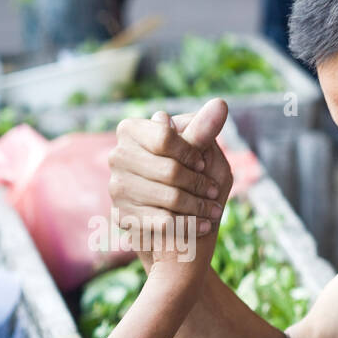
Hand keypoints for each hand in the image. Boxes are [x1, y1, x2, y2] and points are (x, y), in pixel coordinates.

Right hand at [108, 97, 233, 274]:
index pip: (165, 136)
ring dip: (198, 206)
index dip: (190, 152)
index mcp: (132, 130)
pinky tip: (202, 227)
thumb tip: (221, 103)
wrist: (178, 234)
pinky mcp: (121, 215)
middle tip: (214, 193)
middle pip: (169, 169)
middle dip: (198, 184)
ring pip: (169, 196)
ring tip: (214, 212)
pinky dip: (188, 224)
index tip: (204, 164)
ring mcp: (116, 187)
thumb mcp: (202, 156)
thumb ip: (203, 132)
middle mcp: (117, 156)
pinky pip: (161, 220)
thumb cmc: (191, 185)